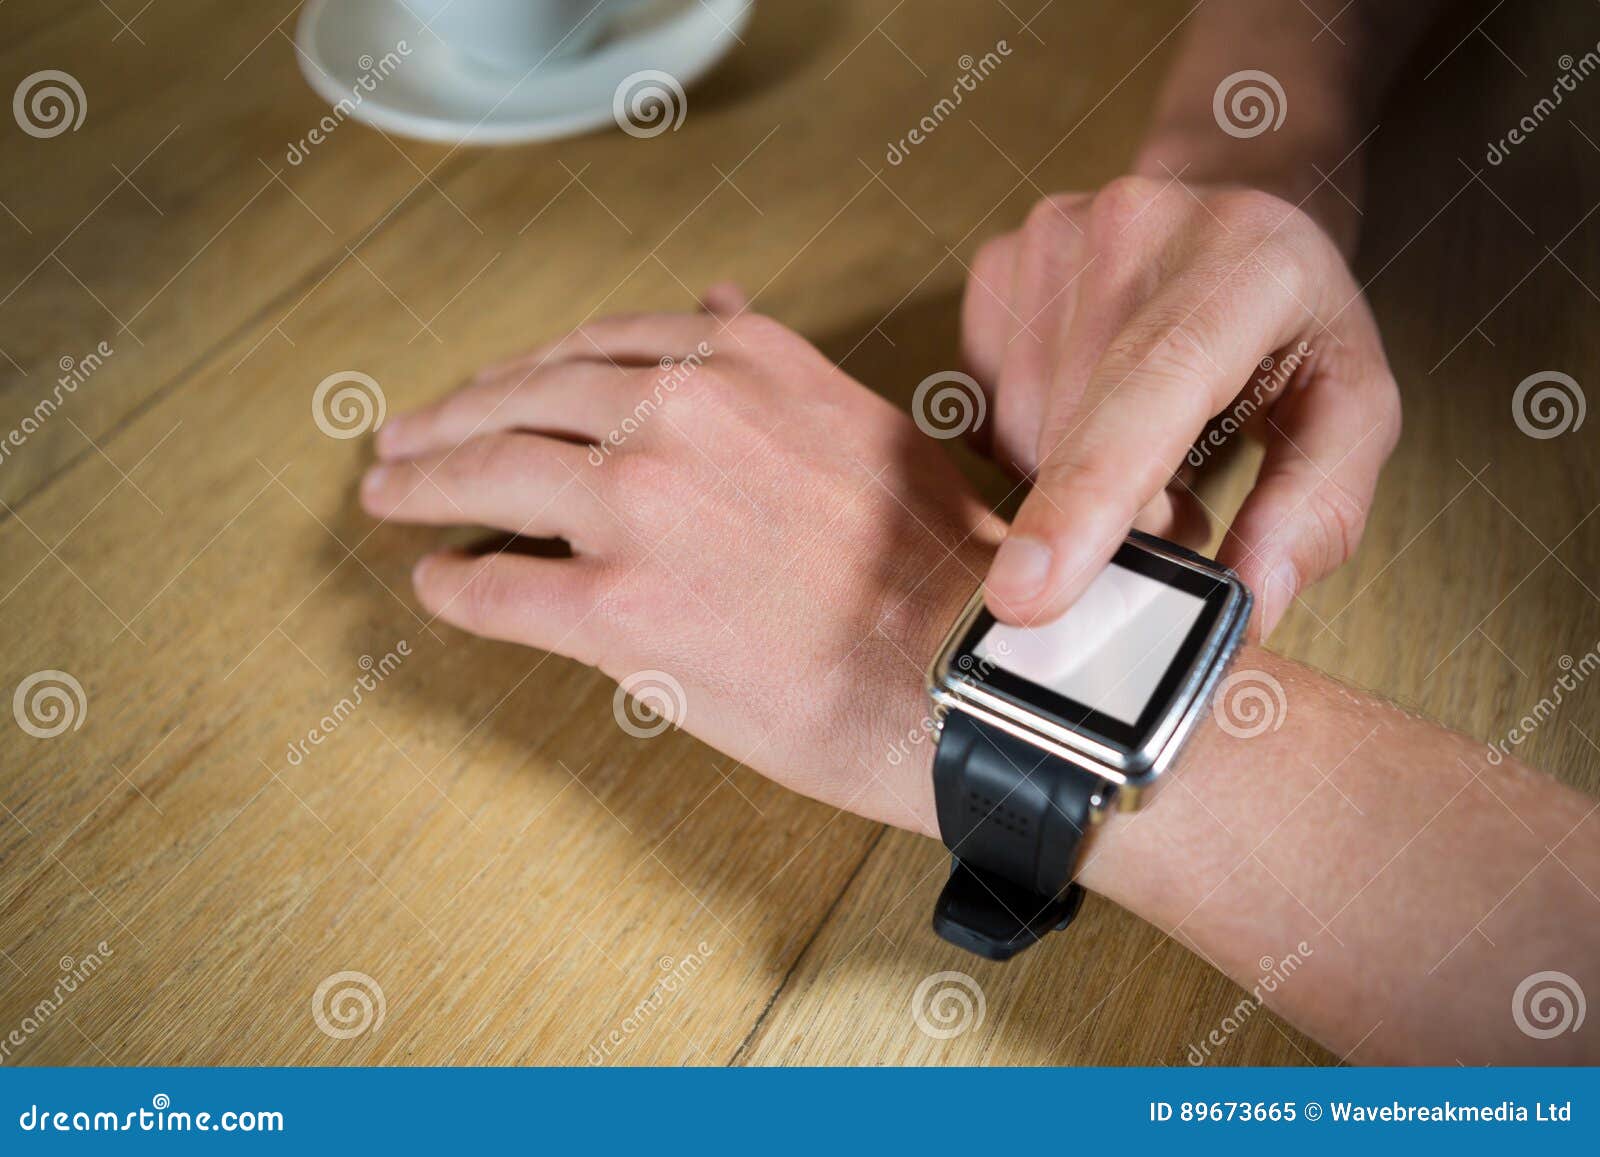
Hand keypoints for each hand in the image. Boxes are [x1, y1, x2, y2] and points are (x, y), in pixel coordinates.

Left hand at [362, 301, 999, 836]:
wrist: (959, 669)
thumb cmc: (928, 562)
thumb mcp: (859, 422)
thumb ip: (770, 364)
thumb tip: (714, 306)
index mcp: (740, 363)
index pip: (594, 346)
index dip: (524, 368)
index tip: (489, 387)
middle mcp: (679, 413)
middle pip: (523, 397)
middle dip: (450, 417)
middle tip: (401, 439)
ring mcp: (639, 508)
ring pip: (491, 472)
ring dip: (424, 483)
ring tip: (391, 495)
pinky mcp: (616, 610)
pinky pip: (499, 585)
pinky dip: (455, 581)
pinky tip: (436, 580)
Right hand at [961, 176, 1400, 635]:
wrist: (1243, 212)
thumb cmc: (1298, 323)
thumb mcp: (1353, 409)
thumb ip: (1318, 509)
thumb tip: (1252, 599)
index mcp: (1249, 259)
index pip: (1152, 384)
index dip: (1088, 493)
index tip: (1030, 593)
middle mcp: (1138, 227)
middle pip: (1074, 439)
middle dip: (1116, 512)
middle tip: (1181, 503)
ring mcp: (1053, 238)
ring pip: (1021, 437)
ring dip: (1076, 481)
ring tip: (1149, 447)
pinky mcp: (999, 265)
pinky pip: (988, 411)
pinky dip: (1036, 442)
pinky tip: (1093, 410)